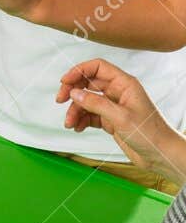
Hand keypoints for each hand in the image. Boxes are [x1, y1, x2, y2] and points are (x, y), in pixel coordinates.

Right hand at [56, 59, 185, 183]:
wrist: (161, 155)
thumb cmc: (149, 133)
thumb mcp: (120, 117)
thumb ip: (95, 103)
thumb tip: (73, 93)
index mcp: (125, 84)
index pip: (97, 67)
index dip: (79, 71)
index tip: (65, 82)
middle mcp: (118, 92)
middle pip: (87, 84)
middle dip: (72, 92)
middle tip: (60, 101)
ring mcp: (113, 106)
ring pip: (86, 101)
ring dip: (75, 111)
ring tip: (69, 123)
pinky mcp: (110, 120)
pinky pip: (90, 115)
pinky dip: (81, 120)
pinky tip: (77, 127)